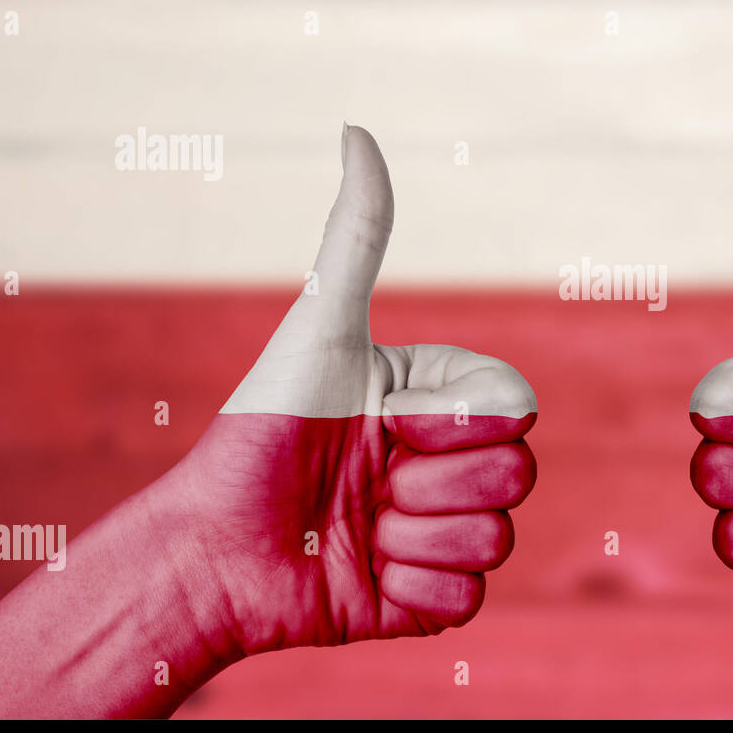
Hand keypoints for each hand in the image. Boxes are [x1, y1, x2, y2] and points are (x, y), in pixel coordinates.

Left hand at [187, 124, 537, 650]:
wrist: (213, 548)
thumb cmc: (262, 429)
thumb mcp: (319, 329)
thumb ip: (356, 237)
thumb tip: (358, 130)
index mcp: (440, 402)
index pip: (516, 407)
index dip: (456, 419)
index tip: (388, 419)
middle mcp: (450, 464)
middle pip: (519, 473)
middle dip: (432, 479)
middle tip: (368, 478)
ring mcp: (444, 533)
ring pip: (498, 539)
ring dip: (414, 534)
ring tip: (358, 527)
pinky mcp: (431, 602)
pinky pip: (469, 600)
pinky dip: (412, 591)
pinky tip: (363, 574)